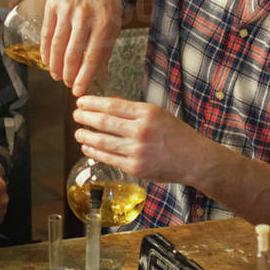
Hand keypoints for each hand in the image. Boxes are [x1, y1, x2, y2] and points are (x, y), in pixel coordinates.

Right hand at [42, 0, 121, 94]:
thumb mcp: (114, 20)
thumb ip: (106, 46)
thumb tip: (100, 73)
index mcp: (104, 22)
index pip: (92, 56)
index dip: (83, 77)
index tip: (78, 90)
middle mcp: (85, 16)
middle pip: (73, 53)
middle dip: (68, 73)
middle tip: (67, 84)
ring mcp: (67, 10)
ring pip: (58, 44)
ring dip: (55, 65)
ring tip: (56, 76)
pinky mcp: (53, 5)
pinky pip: (47, 32)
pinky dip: (45, 49)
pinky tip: (46, 60)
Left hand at [70, 96, 214, 184]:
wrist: (194, 159)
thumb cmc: (177, 135)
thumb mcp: (158, 114)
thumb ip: (133, 110)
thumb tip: (110, 102)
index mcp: (147, 113)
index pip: (112, 105)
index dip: (92, 103)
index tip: (81, 102)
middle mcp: (140, 131)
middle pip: (103, 122)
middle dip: (85, 117)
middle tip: (75, 115)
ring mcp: (137, 150)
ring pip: (102, 141)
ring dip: (86, 136)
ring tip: (78, 133)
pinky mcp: (135, 167)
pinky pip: (108, 158)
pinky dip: (95, 152)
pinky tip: (88, 148)